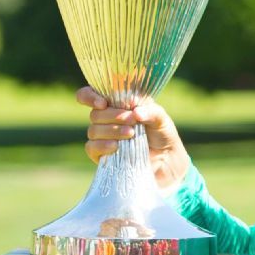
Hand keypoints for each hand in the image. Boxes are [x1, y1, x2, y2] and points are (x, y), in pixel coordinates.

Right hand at [76, 86, 190, 189]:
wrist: (166, 159)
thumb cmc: (161, 133)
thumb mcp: (161, 118)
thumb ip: (151, 112)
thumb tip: (135, 112)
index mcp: (115, 104)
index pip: (89, 94)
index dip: (90, 96)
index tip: (103, 103)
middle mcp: (105, 119)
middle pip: (95, 114)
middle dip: (113, 116)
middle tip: (133, 120)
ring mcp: (102, 137)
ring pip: (94, 130)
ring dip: (112, 130)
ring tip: (131, 134)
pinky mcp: (101, 154)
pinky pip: (91, 148)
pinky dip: (102, 146)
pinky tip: (115, 146)